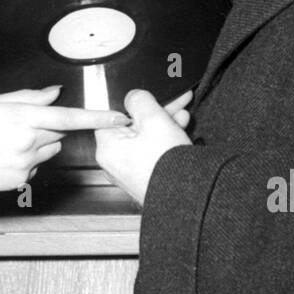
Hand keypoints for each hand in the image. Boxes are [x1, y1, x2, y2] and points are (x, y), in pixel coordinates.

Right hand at [0, 85, 128, 197]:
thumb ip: (28, 97)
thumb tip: (55, 93)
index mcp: (22, 117)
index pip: (70, 117)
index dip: (98, 117)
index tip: (120, 116)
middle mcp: (28, 141)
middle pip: (59, 133)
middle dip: (48, 128)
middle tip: (19, 126)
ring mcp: (26, 164)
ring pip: (49, 151)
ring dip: (38, 145)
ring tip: (7, 143)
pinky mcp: (22, 181)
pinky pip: (36, 169)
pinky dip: (26, 162)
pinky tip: (3, 158)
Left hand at [95, 89, 192, 204]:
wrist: (186, 196)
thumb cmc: (166, 163)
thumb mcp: (153, 118)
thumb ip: (139, 100)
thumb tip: (134, 97)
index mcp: (107, 147)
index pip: (115, 116)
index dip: (137, 105)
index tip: (154, 99)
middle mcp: (114, 163)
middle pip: (133, 127)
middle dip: (157, 114)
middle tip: (176, 105)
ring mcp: (129, 174)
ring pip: (146, 140)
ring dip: (165, 126)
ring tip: (184, 118)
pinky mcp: (145, 180)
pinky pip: (152, 155)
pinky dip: (165, 143)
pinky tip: (181, 135)